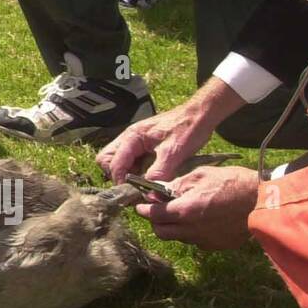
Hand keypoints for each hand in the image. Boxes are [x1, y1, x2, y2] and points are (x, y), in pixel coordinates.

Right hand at [98, 98, 219, 183]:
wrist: (200, 115)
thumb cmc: (188, 128)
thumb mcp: (174, 152)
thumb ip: (159, 172)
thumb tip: (149, 192)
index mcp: (132, 137)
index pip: (113, 162)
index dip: (120, 179)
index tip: (132, 193)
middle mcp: (129, 138)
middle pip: (107, 159)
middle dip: (117, 175)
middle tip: (133, 187)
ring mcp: (135, 141)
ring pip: (118, 160)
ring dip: (126, 174)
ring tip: (142, 185)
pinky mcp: (143, 144)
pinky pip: (130, 160)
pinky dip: (135, 170)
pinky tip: (149, 177)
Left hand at [135, 166, 258, 250]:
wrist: (264, 201)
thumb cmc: (233, 182)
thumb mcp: (200, 175)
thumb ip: (175, 186)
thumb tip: (156, 192)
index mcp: (185, 211)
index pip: (154, 216)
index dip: (144, 210)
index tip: (140, 206)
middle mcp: (192, 231)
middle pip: (162, 232)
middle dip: (155, 221)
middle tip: (157, 209)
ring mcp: (206, 241)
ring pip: (179, 238)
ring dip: (174, 227)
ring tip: (181, 212)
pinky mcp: (219, 246)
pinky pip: (197, 241)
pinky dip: (191, 232)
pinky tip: (199, 219)